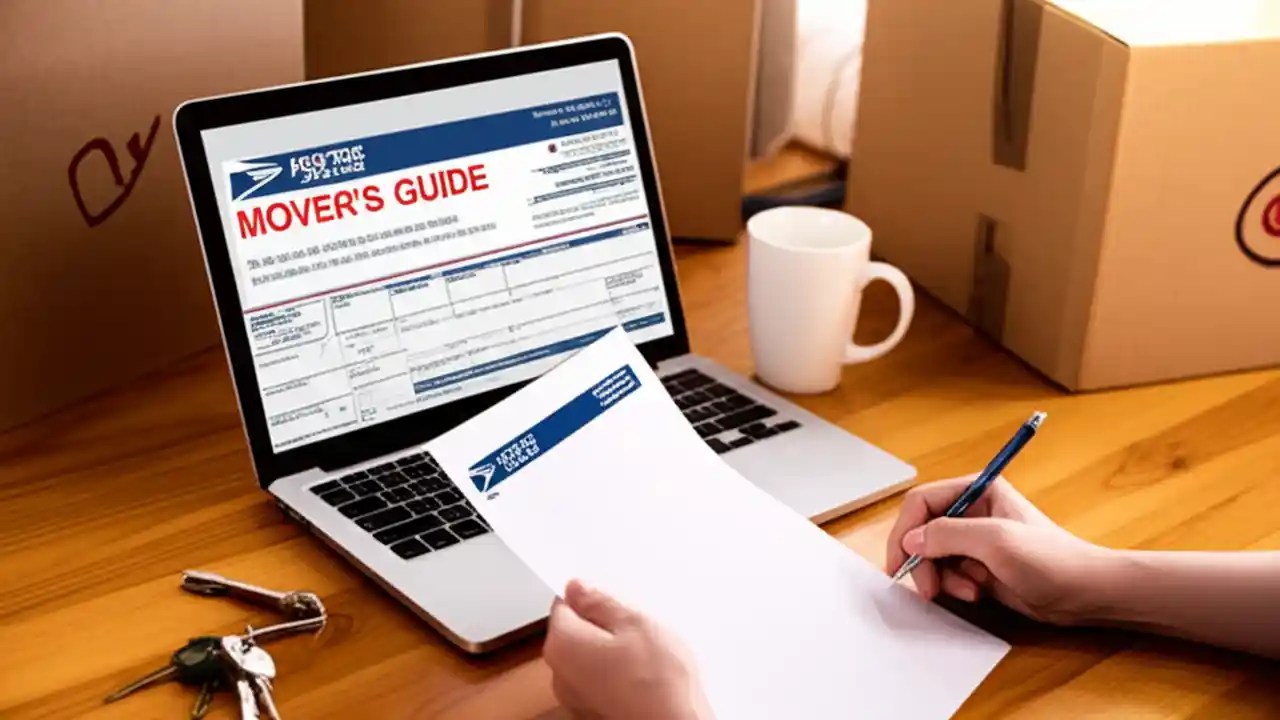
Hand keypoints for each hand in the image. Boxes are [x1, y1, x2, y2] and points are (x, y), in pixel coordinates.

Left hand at [543, 580, 713, 719]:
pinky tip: (644, 675)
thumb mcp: (635, 623)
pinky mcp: (593, 712)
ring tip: (646, 654)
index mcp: (561, 645)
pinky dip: (616, 674)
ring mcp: (575, 698)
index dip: (591, 598)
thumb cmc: (657, 681)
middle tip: (637, 626)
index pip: (563, 604)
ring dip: (612, 651)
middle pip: (575, 633)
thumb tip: (578, 589)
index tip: (614, 600)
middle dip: (603, 625)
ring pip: (589, 658)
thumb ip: (600, 602)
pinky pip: (600, 681)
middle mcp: (559, 674)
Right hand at [885, 475, 1113, 624]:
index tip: (901, 561)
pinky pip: (946, 573)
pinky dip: (953, 586)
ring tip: (967, 591)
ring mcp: (974, 540)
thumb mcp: (995, 541)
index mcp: (977, 490)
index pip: (922, 502)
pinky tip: (977, 593)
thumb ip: (948, 535)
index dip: (906, 530)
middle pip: (921, 530)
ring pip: (931, 555)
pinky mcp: (977, 565)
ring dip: (940, 577)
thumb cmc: (1050, 559)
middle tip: (927, 588)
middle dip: (922, 560)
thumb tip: (910, 540)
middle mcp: (971, 511)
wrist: (1085, 594)